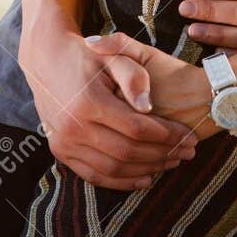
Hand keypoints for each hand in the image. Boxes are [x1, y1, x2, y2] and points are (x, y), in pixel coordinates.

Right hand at [21, 29, 197, 189]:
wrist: (46, 60)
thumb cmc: (87, 56)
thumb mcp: (112, 55)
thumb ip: (134, 77)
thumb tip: (147, 107)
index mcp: (89, 102)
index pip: (137, 128)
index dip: (168, 135)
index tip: (189, 135)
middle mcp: (74, 126)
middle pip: (128, 151)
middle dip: (163, 154)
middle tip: (188, 151)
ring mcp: (64, 142)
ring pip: (113, 168)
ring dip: (147, 169)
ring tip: (172, 161)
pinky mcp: (60, 151)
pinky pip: (95, 175)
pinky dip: (122, 180)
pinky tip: (145, 177)